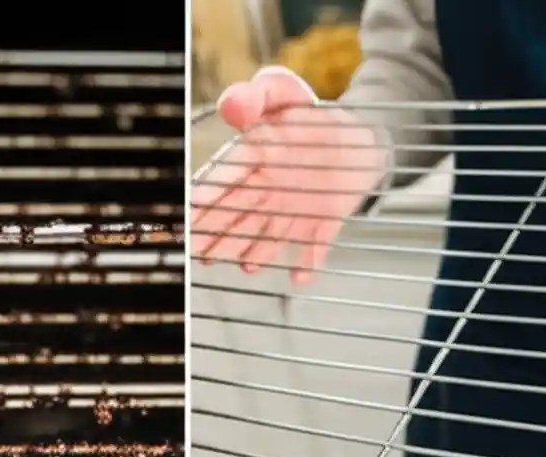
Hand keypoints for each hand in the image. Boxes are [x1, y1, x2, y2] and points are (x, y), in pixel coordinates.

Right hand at [190, 66, 387, 282]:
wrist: (355, 133)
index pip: (221, 182)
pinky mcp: (321, 222)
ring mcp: (292, 210)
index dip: (205, 199)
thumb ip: (257, 94)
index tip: (190, 214)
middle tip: (203, 253)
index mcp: (249, 162)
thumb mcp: (281, 92)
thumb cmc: (308, 114)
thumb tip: (234, 103)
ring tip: (246, 265)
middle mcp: (265, 191)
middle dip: (219, 236)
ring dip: (256, 252)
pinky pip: (314, 245)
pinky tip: (300, 276)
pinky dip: (308, 261)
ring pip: (267, 235)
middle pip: (236, 217)